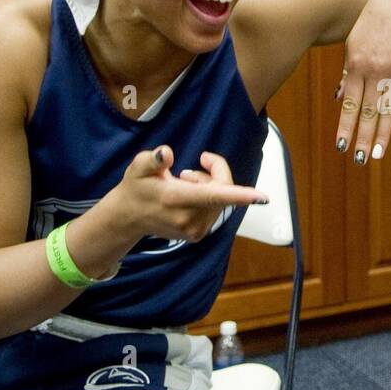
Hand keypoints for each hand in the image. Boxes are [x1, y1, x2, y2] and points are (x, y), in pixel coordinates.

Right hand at [106, 145, 268, 243]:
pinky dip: (209, 198)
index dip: (239, 195)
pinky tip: (190, 194)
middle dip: (215, 172)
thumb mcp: (138, 167)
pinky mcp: (198, 235)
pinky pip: (216, 209)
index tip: (262, 197)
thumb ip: (152, 160)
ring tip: (186, 179)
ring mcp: (194, 230)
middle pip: (222, 190)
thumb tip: (166, 154)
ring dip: (211, 185)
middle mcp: (188, 219)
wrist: (128, 218)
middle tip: (195, 164)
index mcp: (176, 199)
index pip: (213, 196)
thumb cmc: (136, 187)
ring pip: (221, 200)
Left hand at [336, 0, 390, 164]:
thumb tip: (340, 96)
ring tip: (379, 154)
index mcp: (356, 64)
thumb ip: (348, 70)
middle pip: (368, 112)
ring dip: (383, 134)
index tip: (342, 147)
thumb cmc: (372, 20)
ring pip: (387, 109)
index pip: (350, 104)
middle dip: (364, 138)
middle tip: (361, 161)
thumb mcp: (353, 42)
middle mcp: (374, 70)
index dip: (346, 127)